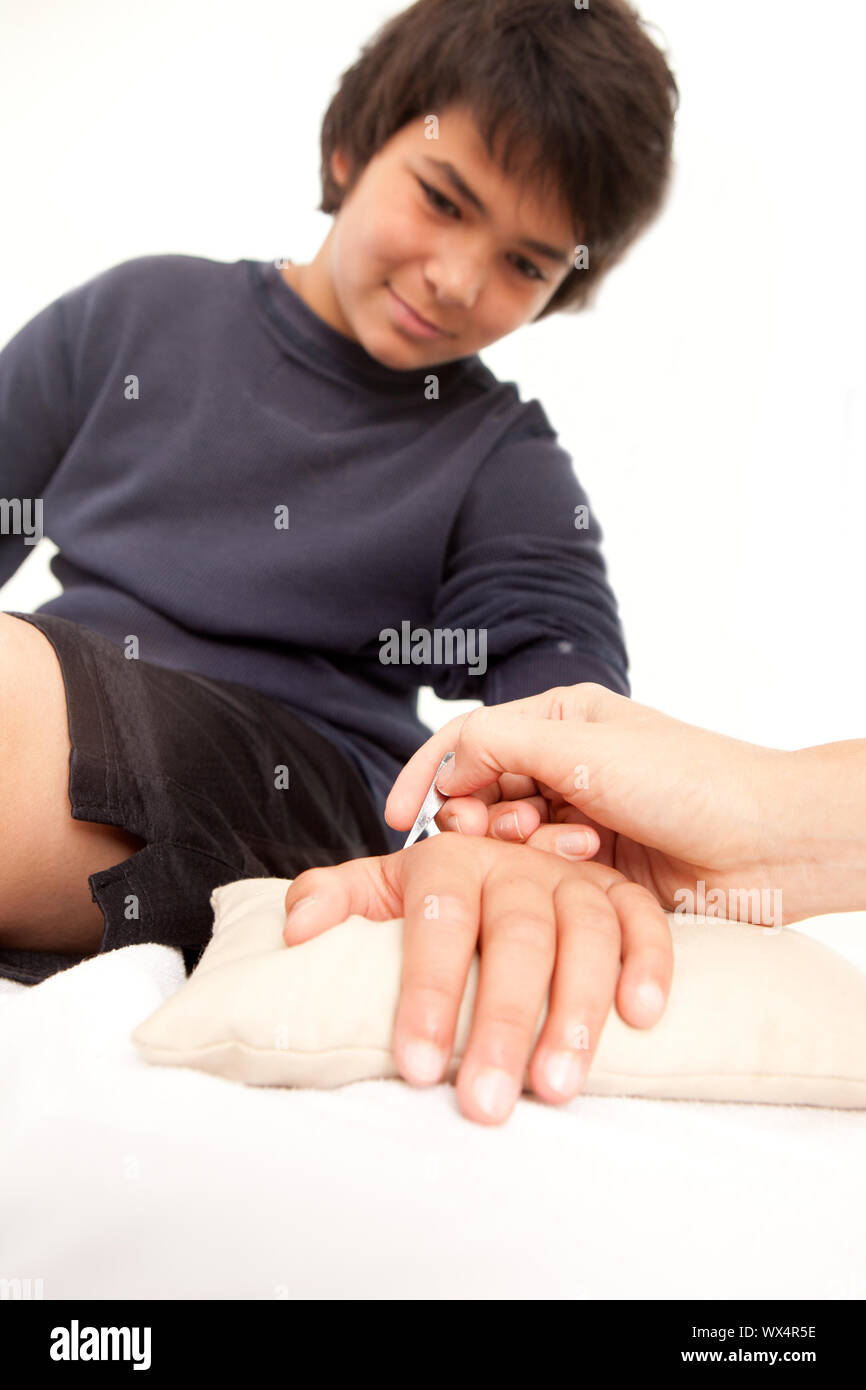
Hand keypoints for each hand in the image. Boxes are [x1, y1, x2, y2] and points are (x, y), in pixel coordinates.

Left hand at [283, 833, 671, 1126]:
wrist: (500, 856)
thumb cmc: (437, 895)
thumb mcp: (381, 889)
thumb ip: (335, 899)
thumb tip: (294, 931)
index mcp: (450, 860)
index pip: (439, 920)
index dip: (430, 993)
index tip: (418, 1066)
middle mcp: (517, 864)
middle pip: (517, 939)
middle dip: (502, 1024)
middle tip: (487, 1103)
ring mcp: (574, 878)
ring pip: (586, 936)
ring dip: (577, 1013)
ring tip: (556, 1087)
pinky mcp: (622, 895)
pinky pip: (646, 923)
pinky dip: (650, 964)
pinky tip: (643, 1018)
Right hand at [385, 684, 797, 922]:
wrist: (769, 843)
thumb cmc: (690, 781)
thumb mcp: (587, 751)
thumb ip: (503, 746)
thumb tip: (445, 767)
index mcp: (562, 720)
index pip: (470, 740)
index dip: (427, 774)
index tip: (398, 817)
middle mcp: (565, 765)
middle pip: (482, 793)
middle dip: (476, 817)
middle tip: (487, 837)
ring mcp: (580, 817)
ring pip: (508, 839)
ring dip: (519, 849)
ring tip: (562, 850)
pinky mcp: (595, 868)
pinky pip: (541, 875)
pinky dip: (545, 876)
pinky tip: (576, 873)